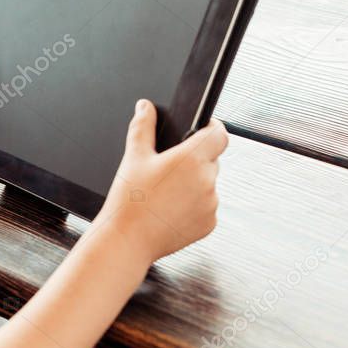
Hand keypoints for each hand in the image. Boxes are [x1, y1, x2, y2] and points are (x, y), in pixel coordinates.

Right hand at [96, 99, 227, 261]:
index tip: (202, 129)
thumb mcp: (133, 157)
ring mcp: (210, 204)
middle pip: (211, 159)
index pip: (219, 134)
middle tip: (168, 169)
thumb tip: (145, 107)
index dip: (211, 128)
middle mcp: (206, 180)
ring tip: (166, 192)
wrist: (127, 240)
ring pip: (208, 184)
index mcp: (191, 158)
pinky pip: (206, 207)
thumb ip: (142, 126)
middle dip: (194, 160)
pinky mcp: (209, 224)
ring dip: (194, 184)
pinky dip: (193, 205)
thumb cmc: (129, 201)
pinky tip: (170, 208)